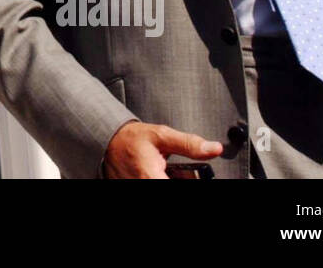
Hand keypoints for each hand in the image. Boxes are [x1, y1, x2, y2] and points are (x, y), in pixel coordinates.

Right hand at [103, 121, 222, 178]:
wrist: (107, 140)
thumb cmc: (132, 138)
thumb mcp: (162, 135)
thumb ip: (189, 144)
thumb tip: (214, 149)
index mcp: (151, 177)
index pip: (176, 186)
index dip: (188, 181)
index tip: (190, 176)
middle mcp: (142, 186)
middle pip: (169, 186)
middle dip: (178, 179)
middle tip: (174, 171)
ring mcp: (134, 187)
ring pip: (160, 187)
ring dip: (167, 179)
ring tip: (163, 171)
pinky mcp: (129, 187)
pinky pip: (151, 186)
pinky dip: (157, 180)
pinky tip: (157, 174)